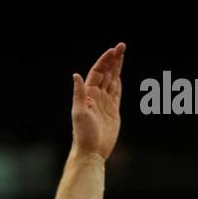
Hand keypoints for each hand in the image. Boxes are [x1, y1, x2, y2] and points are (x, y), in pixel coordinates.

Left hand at [72, 43, 124, 160]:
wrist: (91, 152)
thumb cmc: (83, 135)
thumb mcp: (79, 113)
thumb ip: (79, 94)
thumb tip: (76, 75)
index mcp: (88, 95)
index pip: (97, 72)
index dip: (105, 61)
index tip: (113, 50)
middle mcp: (96, 97)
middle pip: (106, 73)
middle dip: (113, 60)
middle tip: (121, 46)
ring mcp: (105, 104)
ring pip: (112, 81)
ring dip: (117, 68)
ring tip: (122, 54)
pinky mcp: (113, 111)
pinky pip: (116, 93)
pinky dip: (118, 83)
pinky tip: (119, 75)